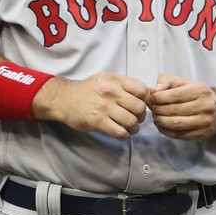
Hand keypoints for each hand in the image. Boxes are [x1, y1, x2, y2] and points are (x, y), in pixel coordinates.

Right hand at [34, 73, 150, 140]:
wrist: (64, 98)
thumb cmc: (89, 90)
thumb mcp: (108, 80)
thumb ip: (127, 85)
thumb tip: (151, 92)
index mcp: (116, 80)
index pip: (142, 90)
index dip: (148, 100)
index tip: (145, 105)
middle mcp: (111, 92)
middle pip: (140, 107)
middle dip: (142, 116)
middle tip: (137, 118)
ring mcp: (104, 107)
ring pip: (132, 121)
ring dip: (134, 128)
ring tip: (131, 127)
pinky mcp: (97, 121)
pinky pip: (120, 132)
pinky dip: (125, 135)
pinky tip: (122, 133)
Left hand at [148, 74, 215, 140]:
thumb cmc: (197, 94)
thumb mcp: (184, 82)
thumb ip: (167, 81)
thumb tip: (154, 90)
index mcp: (200, 90)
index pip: (174, 95)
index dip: (158, 98)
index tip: (151, 98)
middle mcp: (205, 106)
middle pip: (173, 110)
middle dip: (157, 110)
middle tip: (152, 109)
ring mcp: (205, 121)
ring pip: (175, 124)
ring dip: (160, 121)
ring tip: (156, 117)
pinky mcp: (202, 134)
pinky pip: (178, 135)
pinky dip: (165, 131)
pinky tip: (161, 125)